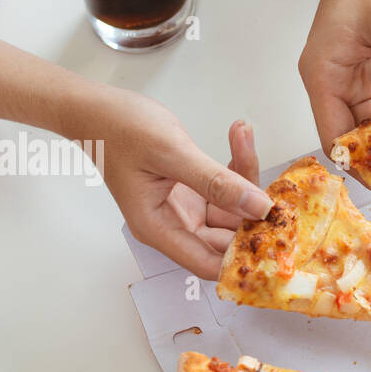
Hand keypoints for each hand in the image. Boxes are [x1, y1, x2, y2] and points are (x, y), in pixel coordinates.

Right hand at [78, 92, 268, 279]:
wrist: (96, 107)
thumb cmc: (118, 129)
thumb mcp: (172, 153)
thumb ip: (216, 182)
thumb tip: (258, 207)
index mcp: (159, 228)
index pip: (210, 264)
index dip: (243, 257)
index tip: (272, 236)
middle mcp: (173, 225)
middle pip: (227, 236)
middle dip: (253, 212)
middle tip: (274, 183)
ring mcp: (184, 209)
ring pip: (232, 209)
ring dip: (246, 179)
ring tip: (243, 139)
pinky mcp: (192, 191)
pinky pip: (225, 189)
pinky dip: (235, 167)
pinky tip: (238, 137)